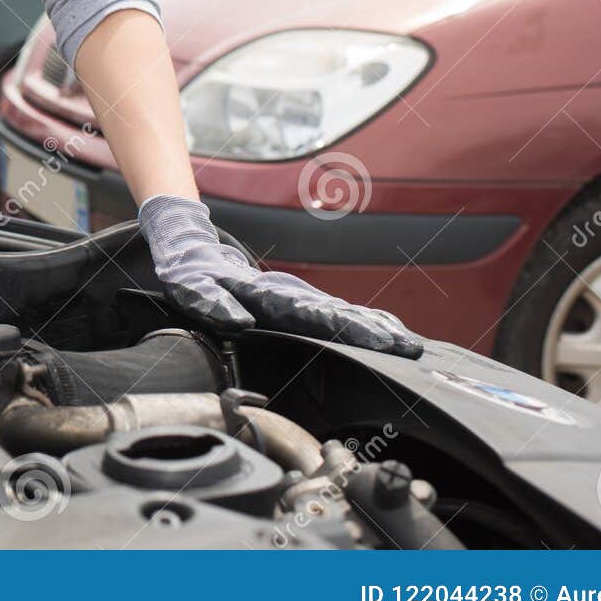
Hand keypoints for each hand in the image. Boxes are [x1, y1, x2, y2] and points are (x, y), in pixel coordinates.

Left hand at [138, 194, 422, 357]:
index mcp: (265, 295)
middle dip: (373, 333)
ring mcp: (297, 299)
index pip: (311, 313)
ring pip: (344, 314)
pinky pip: (340, 314)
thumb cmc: (191, 274)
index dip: (343, 327)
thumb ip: (210, 302)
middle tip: (409, 349)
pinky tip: (395, 336)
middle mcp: (288, 295)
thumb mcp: (189, 287)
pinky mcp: (299, 305)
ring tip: (411, 346)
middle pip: (337, 315)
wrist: (193, 251)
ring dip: (377, 330)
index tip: (377, 339)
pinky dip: (369, 325)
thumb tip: (237, 320)